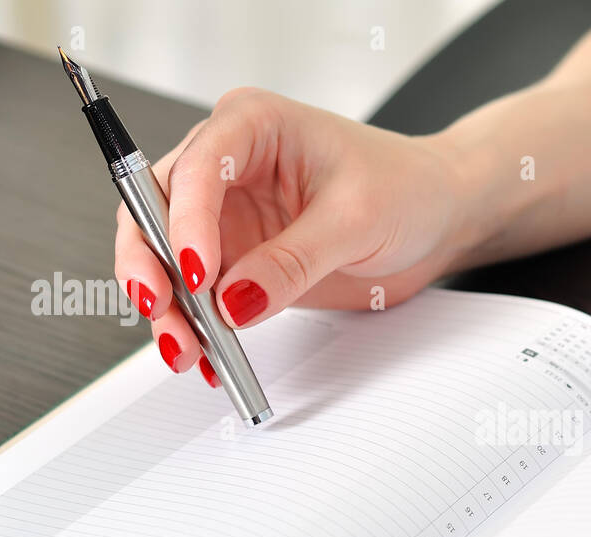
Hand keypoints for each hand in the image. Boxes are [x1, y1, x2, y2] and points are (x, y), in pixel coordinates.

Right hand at [113, 88, 468, 383]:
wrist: (436, 215)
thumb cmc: (406, 186)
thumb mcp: (356, 220)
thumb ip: (292, 261)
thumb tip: (234, 300)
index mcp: (252, 125)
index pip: (196, 170)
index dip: (185, 223)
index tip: (198, 275)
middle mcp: (228, 165)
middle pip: (156, 211)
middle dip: (153, 267)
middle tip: (165, 313)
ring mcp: (227, 213)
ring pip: (166, 258)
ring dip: (168, 307)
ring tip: (187, 350)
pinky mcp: (237, 257)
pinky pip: (199, 294)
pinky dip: (197, 327)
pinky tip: (206, 356)